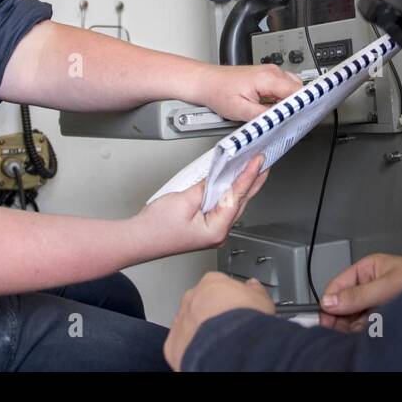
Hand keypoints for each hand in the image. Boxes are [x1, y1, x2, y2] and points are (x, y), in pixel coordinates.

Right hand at [132, 155, 267, 257]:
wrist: (138, 240)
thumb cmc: (156, 228)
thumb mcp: (184, 200)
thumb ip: (206, 187)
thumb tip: (219, 177)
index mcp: (217, 229)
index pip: (238, 196)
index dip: (249, 175)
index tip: (258, 161)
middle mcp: (218, 233)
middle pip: (241, 202)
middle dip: (253, 181)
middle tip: (263, 162)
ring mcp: (212, 232)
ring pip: (234, 205)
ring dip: (243, 186)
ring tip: (253, 170)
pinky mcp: (205, 228)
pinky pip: (223, 207)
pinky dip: (229, 193)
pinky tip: (232, 184)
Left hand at [165, 272, 274, 370]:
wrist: (228, 345)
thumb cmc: (245, 321)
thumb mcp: (261, 299)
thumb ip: (254, 290)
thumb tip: (254, 287)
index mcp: (212, 282)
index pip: (218, 286)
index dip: (229, 299)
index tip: (236, 308)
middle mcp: (192, 298)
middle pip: (201, 303)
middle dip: (212, 314)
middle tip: (228, 327)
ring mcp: (181, 319)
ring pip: (189, 324)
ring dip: (201, 331)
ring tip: (219, 342)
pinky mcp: (173, 343)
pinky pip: (182, 344)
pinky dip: (192, 349)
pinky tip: (206, 353)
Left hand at [197, 63, 302, 122]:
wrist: (206, 82)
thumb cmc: (218, 91)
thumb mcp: (241, 110)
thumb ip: (264, 116)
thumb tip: (280, 120)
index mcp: (268, 77)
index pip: (297, 91)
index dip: (301, 106)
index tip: (301, 117)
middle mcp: (272, 71)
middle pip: (298, 90)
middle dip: (295, 105)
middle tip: (286, 120)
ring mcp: (270, 72)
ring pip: (292, 89)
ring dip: (288, 102)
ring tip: (275, 114)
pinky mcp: (267, 77)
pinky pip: (284, 88)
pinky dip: (282, 99)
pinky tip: (271, 108)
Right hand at [318, 253, 401, 331]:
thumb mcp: (386, 285)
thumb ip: (358, 294)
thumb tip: (331, 301)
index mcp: (368, 269)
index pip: (339, 284)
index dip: (330, 299)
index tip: (324, 314)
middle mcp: (370, 285)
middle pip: (343, 303)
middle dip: (341, 315)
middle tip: (336, 327)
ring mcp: (376, 302)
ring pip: (353, 317)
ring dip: (352, 324)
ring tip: (360, 327)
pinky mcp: (383, 318)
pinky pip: (365, 326)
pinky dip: (363, 331)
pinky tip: (368, 332)